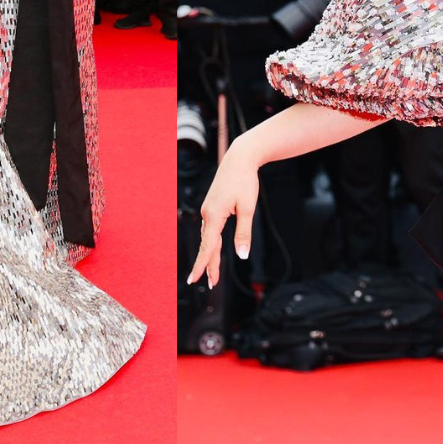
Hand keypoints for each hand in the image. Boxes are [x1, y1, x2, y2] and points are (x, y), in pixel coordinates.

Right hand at [186, 142, 260, 288]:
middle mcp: (208, 214)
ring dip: (211, 255)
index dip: (202, 264)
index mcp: (215, 215)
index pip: (208, 246)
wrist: (240, 159)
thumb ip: (243, 233)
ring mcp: (208, 209)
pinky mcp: (212, 206)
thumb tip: (241, 255)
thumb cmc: (245, 181)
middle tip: (210, 284)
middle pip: (208, 245)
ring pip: (209, 238)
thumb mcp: (248, 209)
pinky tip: (213, 248)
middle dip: (209, 265)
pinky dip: (211, 242)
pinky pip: (210, 229)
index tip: (194, 279)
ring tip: (213, 273)